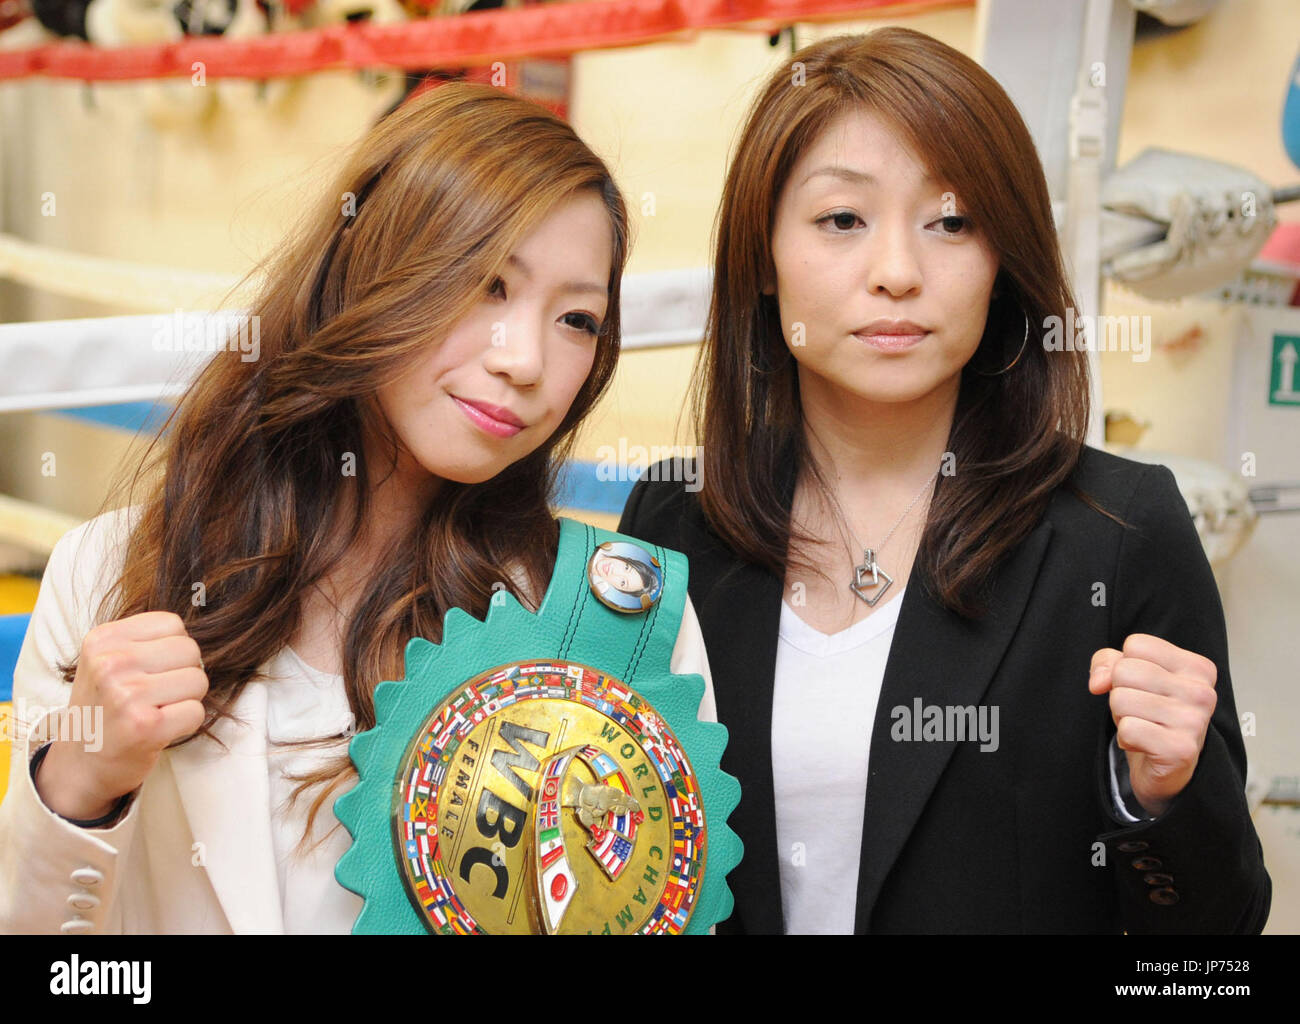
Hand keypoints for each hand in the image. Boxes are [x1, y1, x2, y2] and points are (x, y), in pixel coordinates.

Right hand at [35, 612, 207, 820]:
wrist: (81, 764)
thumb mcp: (106, 660)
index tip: (150, 671)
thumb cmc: (105, 708)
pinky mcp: (145, 726)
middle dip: (183, 673)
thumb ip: (145, 639)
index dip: (172, 649)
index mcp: (102, 640)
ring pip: (198, 680)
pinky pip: (196, 712)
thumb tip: (198, 634)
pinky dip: (186, 724)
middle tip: (155, 695)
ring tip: (156, 711)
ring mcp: (127, 694)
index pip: (173, 624)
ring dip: (186, 699)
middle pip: (190, 650)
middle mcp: (110, 663)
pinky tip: (159, 730)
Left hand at [1088, 633, 1217, 817]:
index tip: (1143, 687)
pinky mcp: (1180, 750)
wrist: (1168, 767)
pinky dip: (1125, 739)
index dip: (1125, 666)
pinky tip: (1144, 744)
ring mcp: (1194, 721)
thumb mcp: (1129, 677)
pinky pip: (1127, 729)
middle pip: (1124, 670)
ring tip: (1143, 726)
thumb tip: (1098, 682)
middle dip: (1120, 692)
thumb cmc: (1151, 715)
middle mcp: (1202, 692)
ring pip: (1120, 698)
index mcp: (1197, 667)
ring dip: (1122, 716)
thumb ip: (1107, 662)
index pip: (1136, 644)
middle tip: (1140, 711)